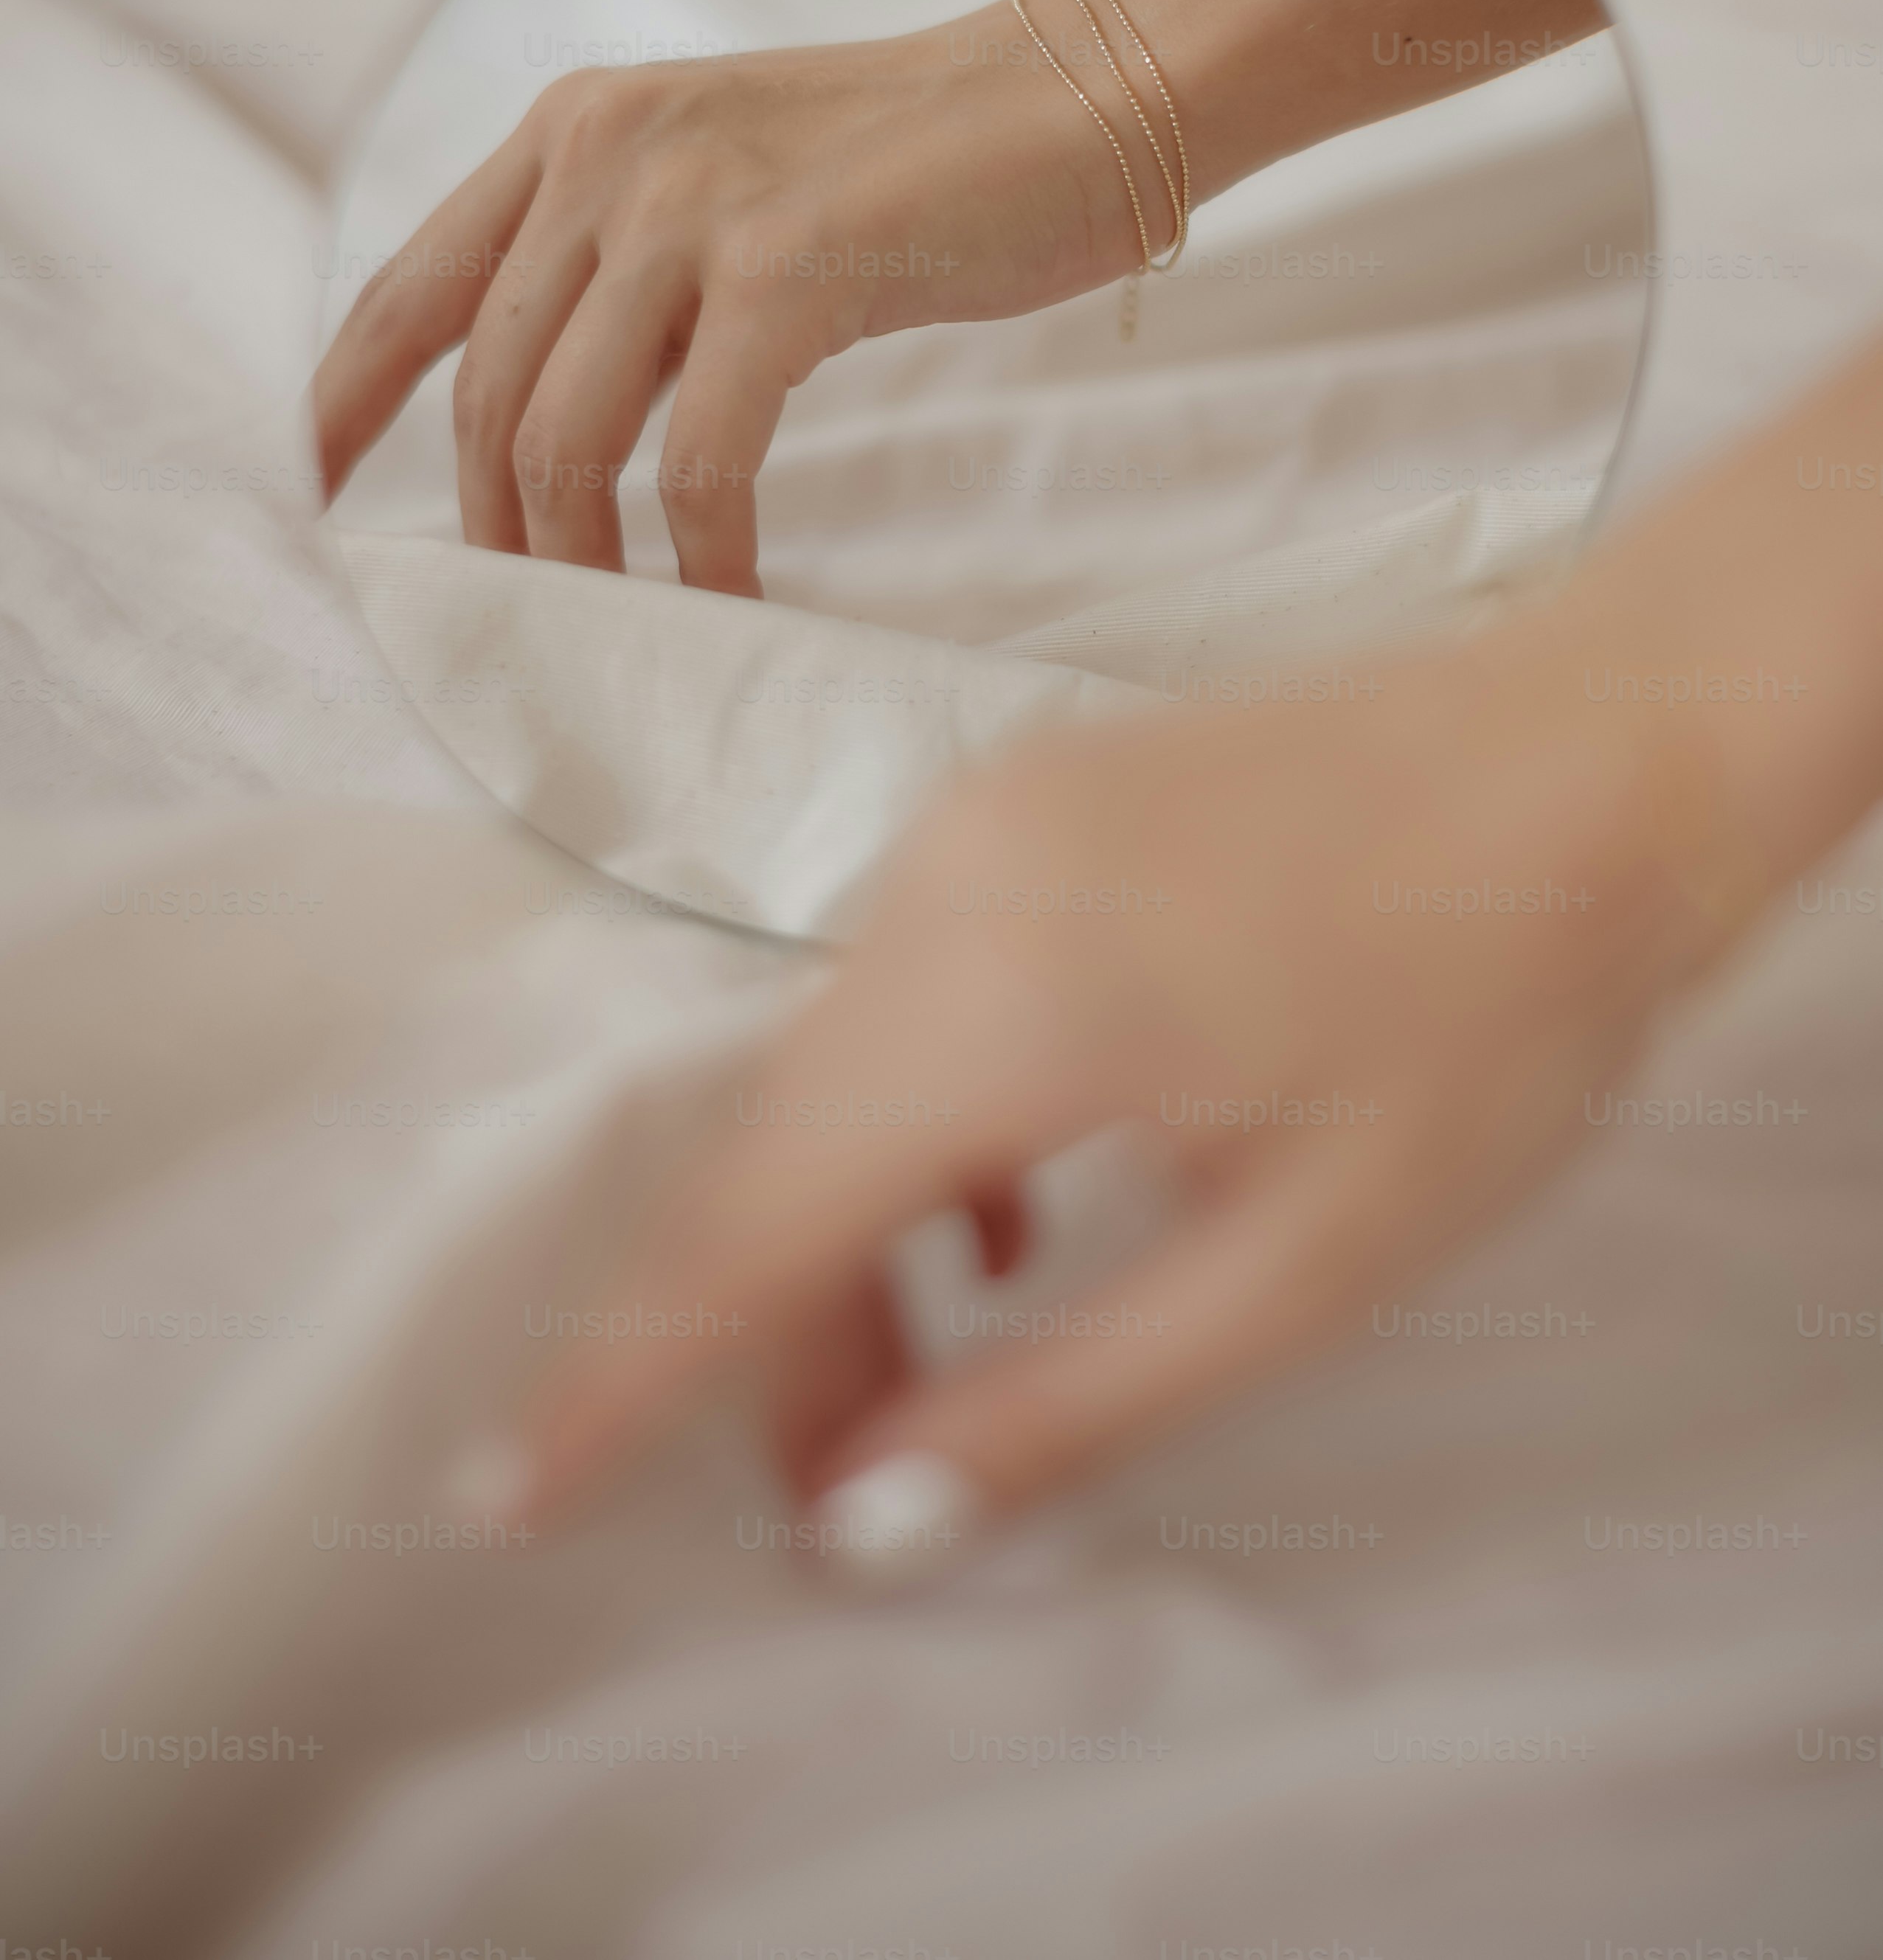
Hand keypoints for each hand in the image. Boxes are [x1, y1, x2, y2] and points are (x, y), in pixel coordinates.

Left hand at [312, 0, 1146, 593]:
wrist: (1082, 94)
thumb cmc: (920, 166)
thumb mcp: (729, 188)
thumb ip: (632, 271)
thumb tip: (562, 424)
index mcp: (577, 129)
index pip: (410, 285)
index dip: (340, 401)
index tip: (309, 495)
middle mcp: (606, 152)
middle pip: (484, 390)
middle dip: (493, 528)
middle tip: (531, 617)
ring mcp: (691, 205)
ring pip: (566, 435)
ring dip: (585, 559)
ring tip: (626, 628)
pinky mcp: (788, 266)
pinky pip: (701, 459)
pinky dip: (705, 552)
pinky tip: (730, 596)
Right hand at [504, 620, 1683, 1566]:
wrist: (1594, 755)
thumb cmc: (1491, 1017)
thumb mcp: (1305, 1261)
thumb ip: (1062, 1400)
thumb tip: (858, 1514)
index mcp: (1009, 996)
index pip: (752, 1216)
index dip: (624, 1367)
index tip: (504, 1486)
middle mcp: (945, 882)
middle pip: (781, 1141)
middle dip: (775, 1325)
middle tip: (836, 1483)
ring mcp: (977, 816)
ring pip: (840, 1061)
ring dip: (856, 1219)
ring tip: (939, 1356)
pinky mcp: (1021, 796)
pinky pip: (908, 981)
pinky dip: (918, 1112)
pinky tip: (1006, 1208)